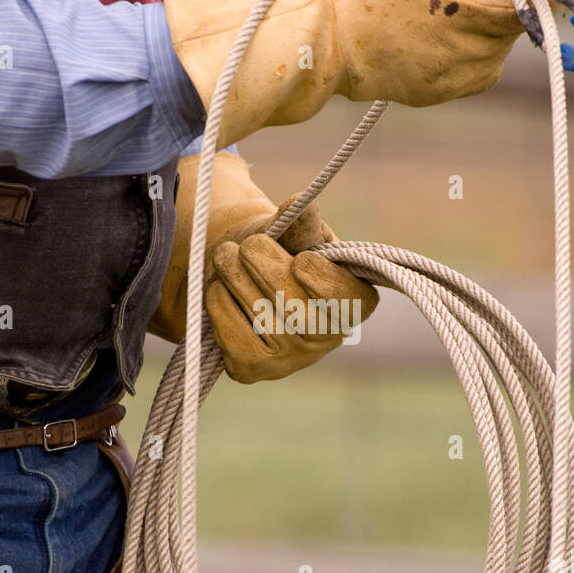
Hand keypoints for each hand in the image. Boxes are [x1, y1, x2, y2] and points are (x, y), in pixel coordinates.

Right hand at [162, 0, 573, 140]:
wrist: (307, 45)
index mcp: (460, 15)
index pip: (523, 3)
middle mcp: (461, 56)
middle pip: (511, 29)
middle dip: (513, 1)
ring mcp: (446, 82)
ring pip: (493, 54)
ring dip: (492, 28)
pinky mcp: (428, 94)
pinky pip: (470, 72)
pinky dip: (471, 50)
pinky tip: (446, 27)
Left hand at [206, 197, 378, 383]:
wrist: (238, 273)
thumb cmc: (276, 248)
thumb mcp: (291, 231)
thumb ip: (300, 222)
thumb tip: (302, 204)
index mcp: (354, 302)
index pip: (350, 302)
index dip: (323, 282)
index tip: (301, 260)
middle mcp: (327, 339)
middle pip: (296, 308)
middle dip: (264, 266)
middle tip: (248, 244)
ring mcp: (290, 360)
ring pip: (260, 316)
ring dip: (234, 276)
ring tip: (227, 257)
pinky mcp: (252, 368)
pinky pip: (232, 333)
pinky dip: (219, 303)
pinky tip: (221, 289)